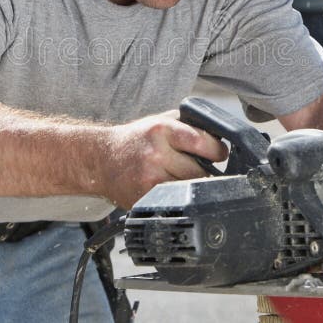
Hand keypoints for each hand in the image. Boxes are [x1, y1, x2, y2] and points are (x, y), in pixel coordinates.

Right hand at [100, 110, 227, 208]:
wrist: (102, 159)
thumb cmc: (136, 139)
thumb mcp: (160, 120)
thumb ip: (188, 124)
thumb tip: (220, 135)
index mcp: (163, 130)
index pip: (204, 142)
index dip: (218, 151)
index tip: (219, 154)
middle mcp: (156, 153)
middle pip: (200, 171)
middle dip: (206, 172)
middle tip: (201, 168)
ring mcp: (150, 178)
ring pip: (190, 189)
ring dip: (193, 186)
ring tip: (184, 177)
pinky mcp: (145, 198)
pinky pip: (175, 201)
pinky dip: (178, 197)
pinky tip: (170, 188)